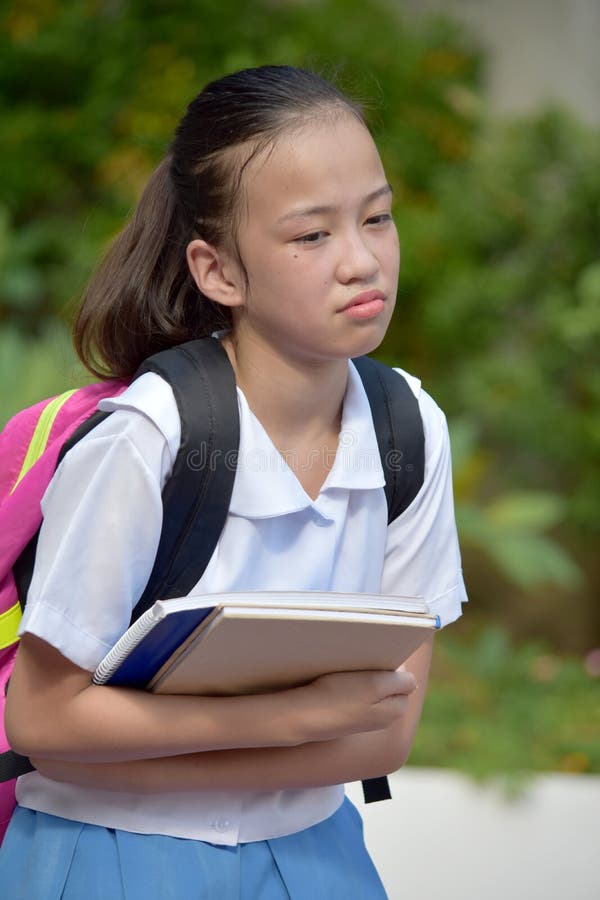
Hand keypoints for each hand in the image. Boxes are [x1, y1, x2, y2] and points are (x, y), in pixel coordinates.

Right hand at [295, 669, 417, 743]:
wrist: (305, 717)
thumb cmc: (339, 696)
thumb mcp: (374, 684)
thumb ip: (400, 682)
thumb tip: (412, 682)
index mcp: (396, 709)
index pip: (404, 678)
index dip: (392, 663)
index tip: (377, 655)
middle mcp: (385, 718)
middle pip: (391, 685)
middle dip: (382, 672)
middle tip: (364, 662)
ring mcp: (367, 720)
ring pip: (375, 691)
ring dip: (367, 679)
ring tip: (350, 671)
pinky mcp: (351, 719)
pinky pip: (359, 698)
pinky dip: (354, 688)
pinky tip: (340, 684)